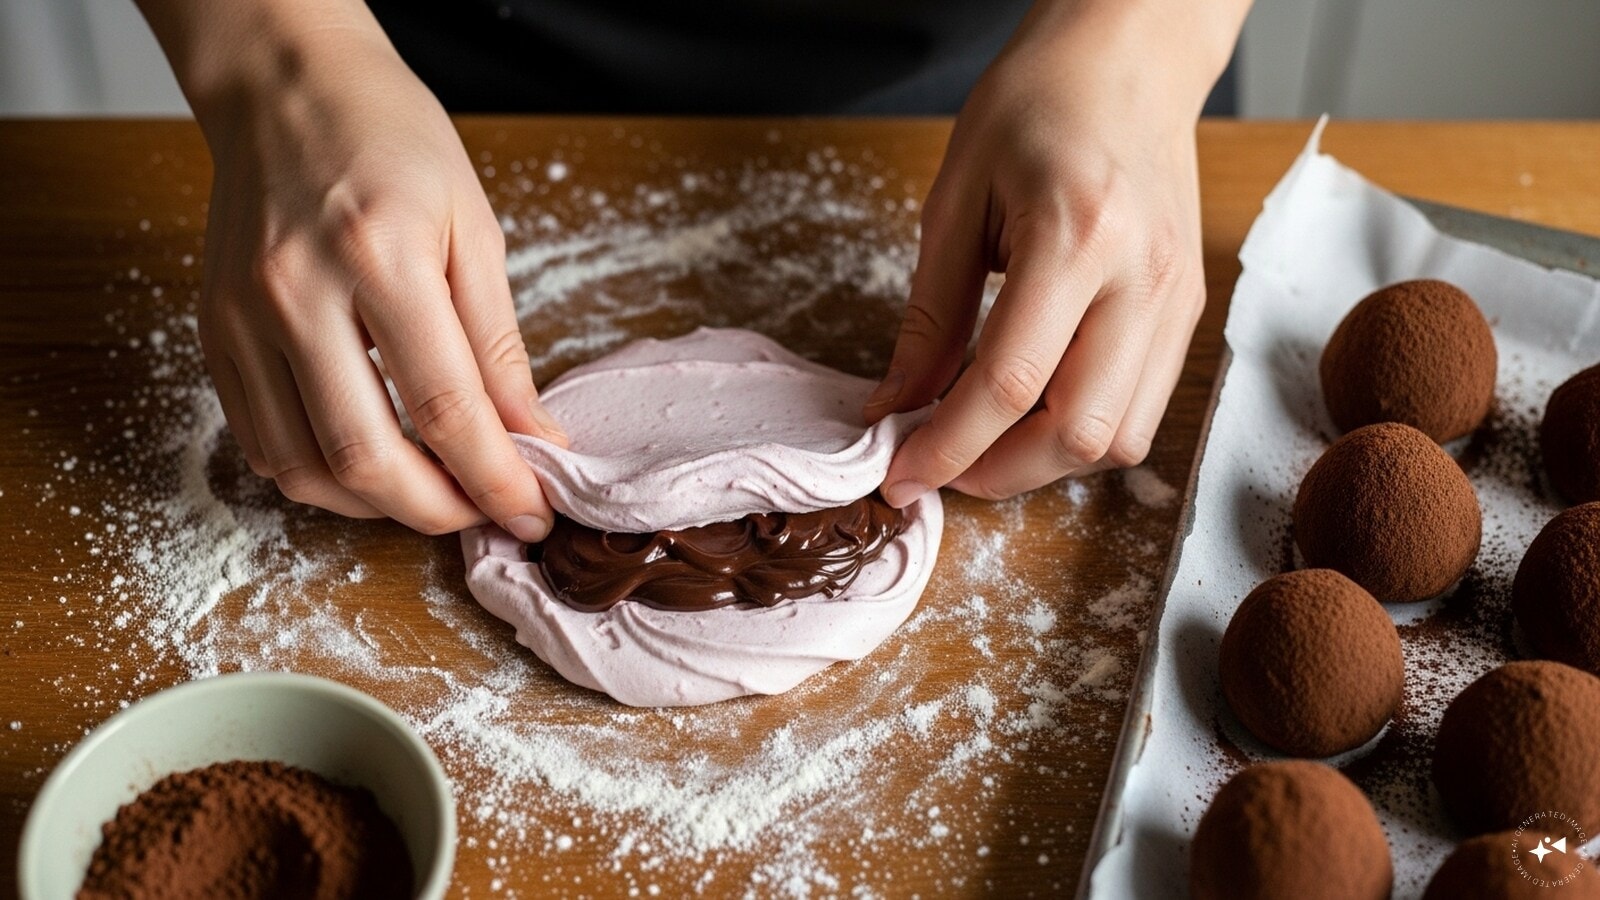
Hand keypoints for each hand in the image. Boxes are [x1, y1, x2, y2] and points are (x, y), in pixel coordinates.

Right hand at [146, 2, 565, 539]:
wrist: (285, 86)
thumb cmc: (390, 139)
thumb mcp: (473, 228)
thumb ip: (500, 343)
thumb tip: (531, 435)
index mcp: (378, 256)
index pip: (446, 409)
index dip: (496, 479)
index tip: (532, 510)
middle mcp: (296, 294)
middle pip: (366, 459)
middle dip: (438, 511)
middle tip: (486, 513)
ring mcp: (241, 320)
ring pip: (305, 469)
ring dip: (378, 506)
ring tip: (434, 493)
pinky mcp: (213, 334)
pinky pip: (263, 443)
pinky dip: (321, 476)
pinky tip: (370, 465)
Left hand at [865, 0, 1245, 504]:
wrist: (1130, 57)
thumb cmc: (1036, 104)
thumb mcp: (954, 200)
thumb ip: (928, 316)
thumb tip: (897, 406)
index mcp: (1078, 237)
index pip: (1009, 384)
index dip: (947, 447)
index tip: (901, 475)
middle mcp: (1145, 278)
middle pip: (1078, 432)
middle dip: (998, 472)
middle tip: (939, 467)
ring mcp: (1179, 299)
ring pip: (1122, 439)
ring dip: (1045, 462)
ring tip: (984, 443)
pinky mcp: (1189, 311)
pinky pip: (1144, 409)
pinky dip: (1083, 430)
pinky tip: (1033, 412)